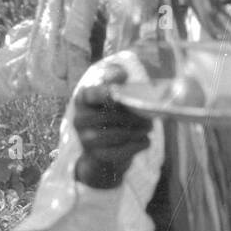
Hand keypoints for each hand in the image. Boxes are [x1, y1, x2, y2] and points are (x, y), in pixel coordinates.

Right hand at [73, 64, 152, 188]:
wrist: (103, 156)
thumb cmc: (112, 120)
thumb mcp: (113, 99)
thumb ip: (117, 83)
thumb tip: (121, 74)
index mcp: (83, 100)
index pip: (90, 94)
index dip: (104, 92)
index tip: (116, 92)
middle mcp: (79, 119)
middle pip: (110, 115)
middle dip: (133, 115)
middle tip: (150, 116)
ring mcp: (86, 140)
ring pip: (118, 133)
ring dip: (138, 130)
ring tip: (149, 127)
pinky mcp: (98, 156)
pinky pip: (123, 150)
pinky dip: (138, 144)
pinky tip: (146, 140)